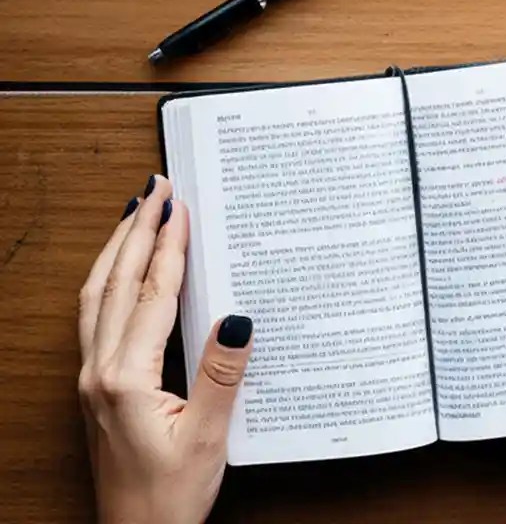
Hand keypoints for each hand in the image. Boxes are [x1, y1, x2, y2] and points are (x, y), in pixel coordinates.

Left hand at [78, 174, 253, 523]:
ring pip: (96, 297)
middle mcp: (99, 373)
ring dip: (117, 251)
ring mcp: (91, 380)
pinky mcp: (95, 389)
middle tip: (156, 189)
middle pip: (114, 284)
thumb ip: (221, 376)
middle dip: (136, 231)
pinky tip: (123, 272)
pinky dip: (109, 282)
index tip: (179, 206)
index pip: (151, 296)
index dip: (168, 246)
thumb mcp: (207, 438)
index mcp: (124, 380)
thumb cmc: (168, 499)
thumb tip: (238, 320)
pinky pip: (95, 318)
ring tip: (137, 214)